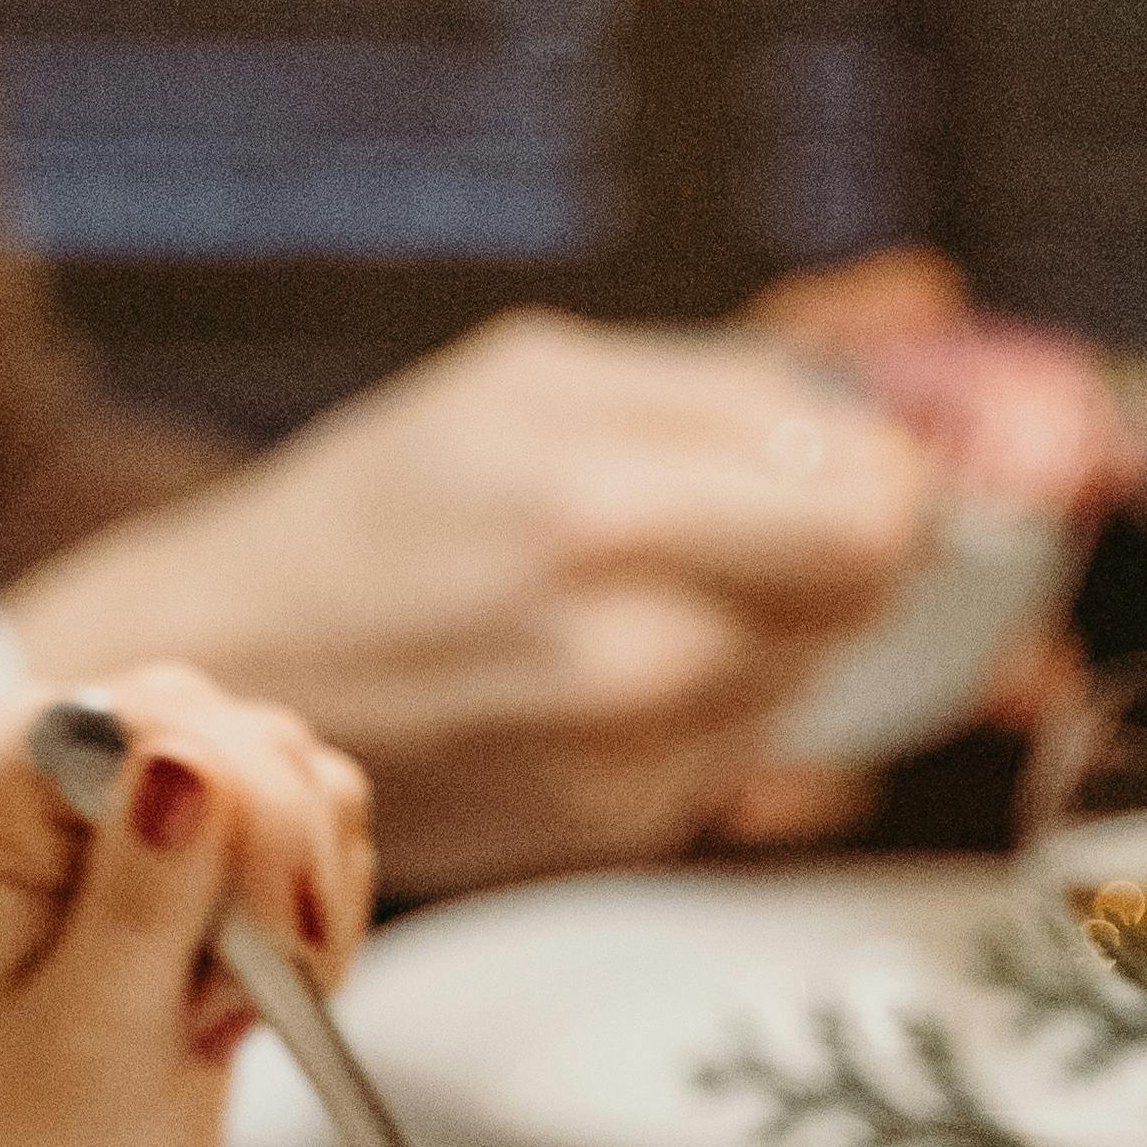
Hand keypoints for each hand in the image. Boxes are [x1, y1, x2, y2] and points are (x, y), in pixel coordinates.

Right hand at [0, 307, 934, 897]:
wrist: (225, 678)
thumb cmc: (365, 518)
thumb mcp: (534, 377)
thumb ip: (735, 372)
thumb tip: (921, 319)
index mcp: (609, 506)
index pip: (879, 503)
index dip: (881, 469)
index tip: (843, 455)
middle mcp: (632, 648)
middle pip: (866, 592)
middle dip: (830, 544)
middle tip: (744, 517)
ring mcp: (630, 756)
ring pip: (815, 670)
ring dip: (769, 623)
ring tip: (642, 591)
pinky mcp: (619, 826)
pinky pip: (744, 744)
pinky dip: (708, 699)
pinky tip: (603, 668)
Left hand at [0, 656, 370, 1146]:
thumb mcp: (91, 1035)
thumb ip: (141, 894)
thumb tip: (187, 759)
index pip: (140, 721)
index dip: (233, 806)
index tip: (270, 936)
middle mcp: (47, 775)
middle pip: (226, 728)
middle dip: (277, 862)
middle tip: (257, 991)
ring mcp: (124, 797)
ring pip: (286, 766)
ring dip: (303, 894)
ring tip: (231, 1007)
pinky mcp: (193, 837)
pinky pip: (310, 816)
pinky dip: (317, 907)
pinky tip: (263, 990)